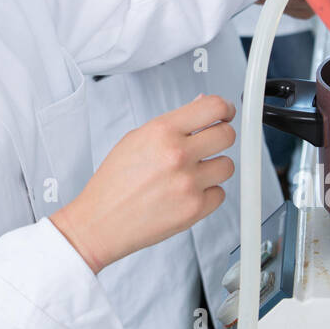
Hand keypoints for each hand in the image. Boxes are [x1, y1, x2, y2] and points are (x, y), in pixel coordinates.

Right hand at [50, 95, 235, 272]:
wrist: (101, 221)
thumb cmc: (114, 182)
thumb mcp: (136, 139)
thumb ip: (172, 124)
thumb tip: (199, 107)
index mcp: (162, 131)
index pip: (213, 107)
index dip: (225, 109)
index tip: (226, 113)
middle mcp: (178, 154)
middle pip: (227, 136)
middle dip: (221, 137)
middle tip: (211, 143)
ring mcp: (188, 183)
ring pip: (228, 166)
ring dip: (215, 167)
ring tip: (193, 172)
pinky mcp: (195, 209)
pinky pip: (220, 194)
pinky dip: (208, 194)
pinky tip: (187, 193)